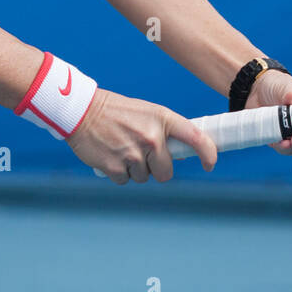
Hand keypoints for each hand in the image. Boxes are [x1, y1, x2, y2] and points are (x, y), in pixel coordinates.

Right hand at [68, 88, 216, 183]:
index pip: (195, 137)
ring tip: (121, 147)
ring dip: (134, 169)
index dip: (208, 153)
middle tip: (141, 153)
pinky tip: (111, 154)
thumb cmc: (116, 112)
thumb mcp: (146, 112)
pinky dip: (119, 172)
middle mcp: (151, 137)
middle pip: (166, 172)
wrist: (81, 111)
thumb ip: (164, 131)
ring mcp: (133, 153)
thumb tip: (181, 155)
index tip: (209, 164)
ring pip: (144, 177)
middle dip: (156, 168)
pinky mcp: (116, 167)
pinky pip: (125, 180)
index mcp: (162, 118)